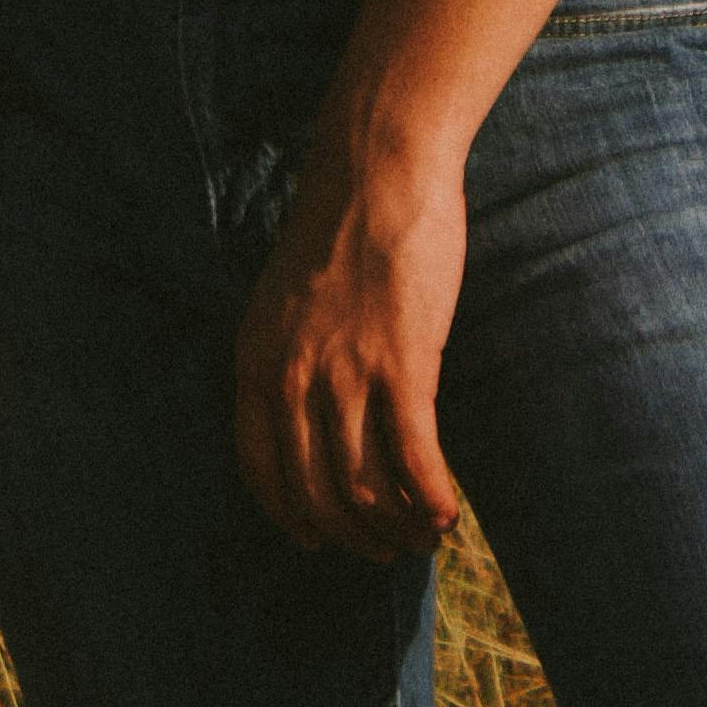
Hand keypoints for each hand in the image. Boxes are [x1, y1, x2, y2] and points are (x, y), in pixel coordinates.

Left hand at [233, 121, 467, 559]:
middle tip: (387, 546)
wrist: (380, 160)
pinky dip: (432, 498)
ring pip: (368, 488)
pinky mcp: (402, 363)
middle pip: (318, 495)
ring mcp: (345, 372)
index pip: (262, 473)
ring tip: (424, 532)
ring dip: (399, 526)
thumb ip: (293, 356)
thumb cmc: (345, 220)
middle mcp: (292, 376)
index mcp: (256, 358)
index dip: (292, 518)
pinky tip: (450, 512)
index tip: (317, 539)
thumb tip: (319, 418)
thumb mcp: (289, 295)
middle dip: (355, 535)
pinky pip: (414, 460)